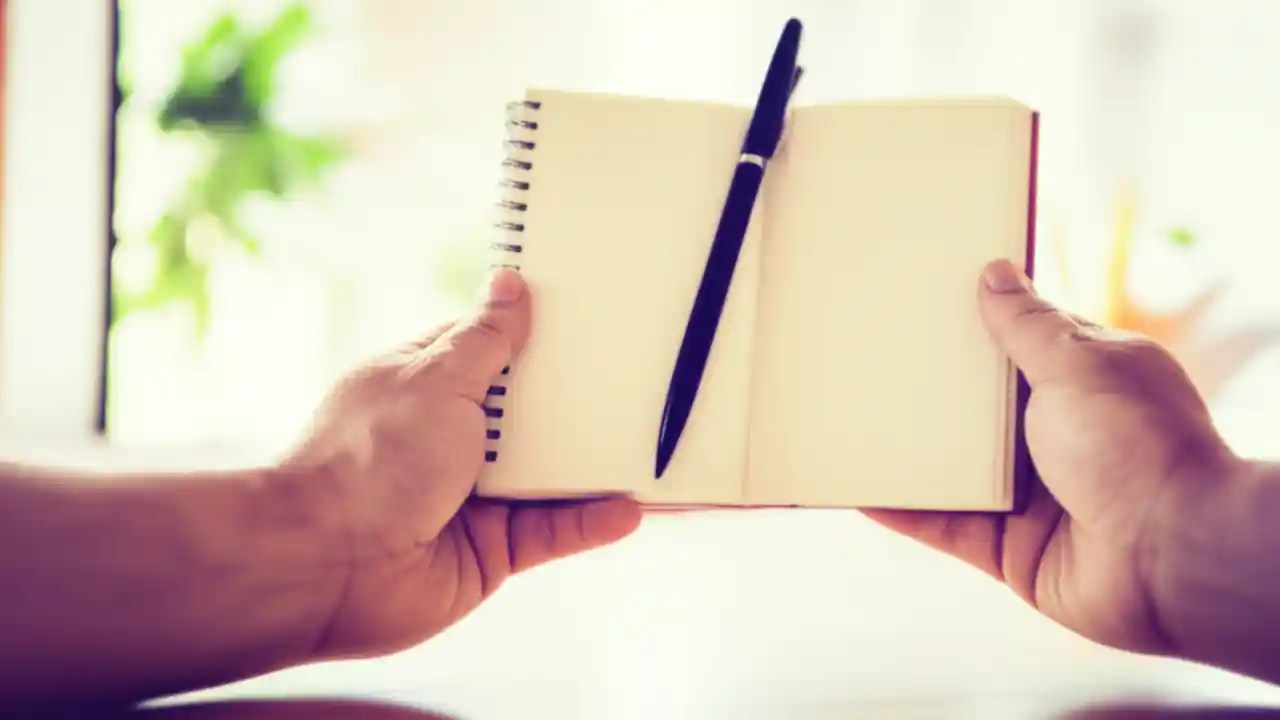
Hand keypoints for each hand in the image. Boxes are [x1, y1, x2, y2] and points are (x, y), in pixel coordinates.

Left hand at [281, 269, 640, 659]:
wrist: (324, 566)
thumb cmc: (366, 462)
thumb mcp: (437, 378)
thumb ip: (485, 339)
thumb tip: (509, 284)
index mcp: (425, 386)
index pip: (490, 352)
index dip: (534, 338)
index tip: (588, 320)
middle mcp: (448, 440)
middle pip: (528, 416)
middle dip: (576, 404)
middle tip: (640, 381)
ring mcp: (470, 497)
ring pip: (548, 477)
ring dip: (593, 467)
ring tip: (652, 450)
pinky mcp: (489, 551)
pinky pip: (551, 532)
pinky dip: (589, 522)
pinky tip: (628, 510)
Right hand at [865, 259, 1241, 655]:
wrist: (1173, 559)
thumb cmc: (1137, 448)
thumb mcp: (1077, 366)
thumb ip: (1027, 325)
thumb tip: (995, 271)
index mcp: (1085, 382)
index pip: (1017, 345)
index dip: (971, 326)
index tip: (917, 304)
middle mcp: (1058, 437)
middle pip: (976, 409)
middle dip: (925, 389)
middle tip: (863, 356)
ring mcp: (1032, 495)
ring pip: (952, 467)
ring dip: (904, 448)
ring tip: (844, 419)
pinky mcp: (1009, 549)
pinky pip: (942, 524)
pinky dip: (901, 508)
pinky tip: (856, 488)